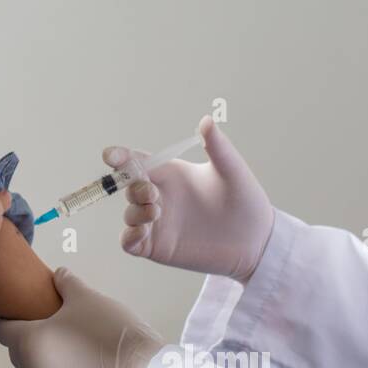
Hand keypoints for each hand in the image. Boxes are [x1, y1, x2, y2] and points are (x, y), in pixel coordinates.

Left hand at [0, 267, 163, 367]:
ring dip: (46, 361)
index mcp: (30, 341)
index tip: (19, 313)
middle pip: (19, 352)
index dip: (10, 318)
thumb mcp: (87, 298)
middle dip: (30, 339)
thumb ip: (66, 283)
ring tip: (70, 348)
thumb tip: (59, 275)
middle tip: (51, 327)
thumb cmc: (112, 332)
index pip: (3, 330)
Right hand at [105, 115, 274, 283]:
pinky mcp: (157, 247)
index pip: (136, 162)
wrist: (256, 241)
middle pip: (128, 187)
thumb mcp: (232, 172)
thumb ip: (218, 147)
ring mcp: (156, 223)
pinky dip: (129, 237)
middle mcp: (159, 196)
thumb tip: (207, 120)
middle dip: (132, 188)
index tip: (110, 155)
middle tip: (152, 193)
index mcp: (170, 173)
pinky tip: (142, 233)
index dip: (119, 157)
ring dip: (135, 213)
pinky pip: (130, 242)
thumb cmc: (246, 201)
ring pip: (129, 215)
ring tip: (156, 212)